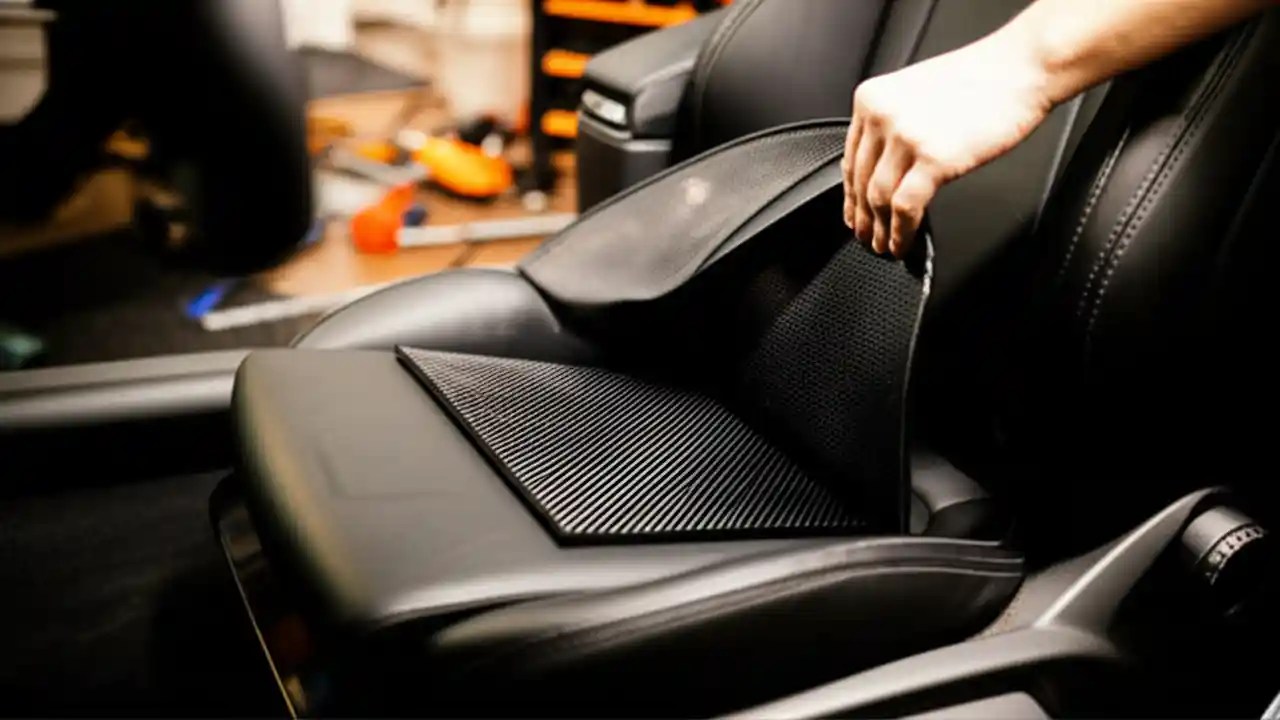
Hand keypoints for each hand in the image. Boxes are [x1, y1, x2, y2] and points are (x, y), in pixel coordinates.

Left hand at [843, 34, 1053, 256]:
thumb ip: (894, 124)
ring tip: (883, 246)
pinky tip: (903, 243)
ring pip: (878, 198)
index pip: (850, 158)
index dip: (849, 194)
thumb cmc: (981, 79)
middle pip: (860, 182)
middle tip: (865, 237)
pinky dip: (900, 232)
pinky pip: (905, 207)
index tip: (853, 212)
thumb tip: (885, 165)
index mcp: (872, 100)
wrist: (1021, 67)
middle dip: (862, 218)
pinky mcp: (934, 159)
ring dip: (879, 230)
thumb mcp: (916, 93)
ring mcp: (906, 138)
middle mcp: (881, 116)